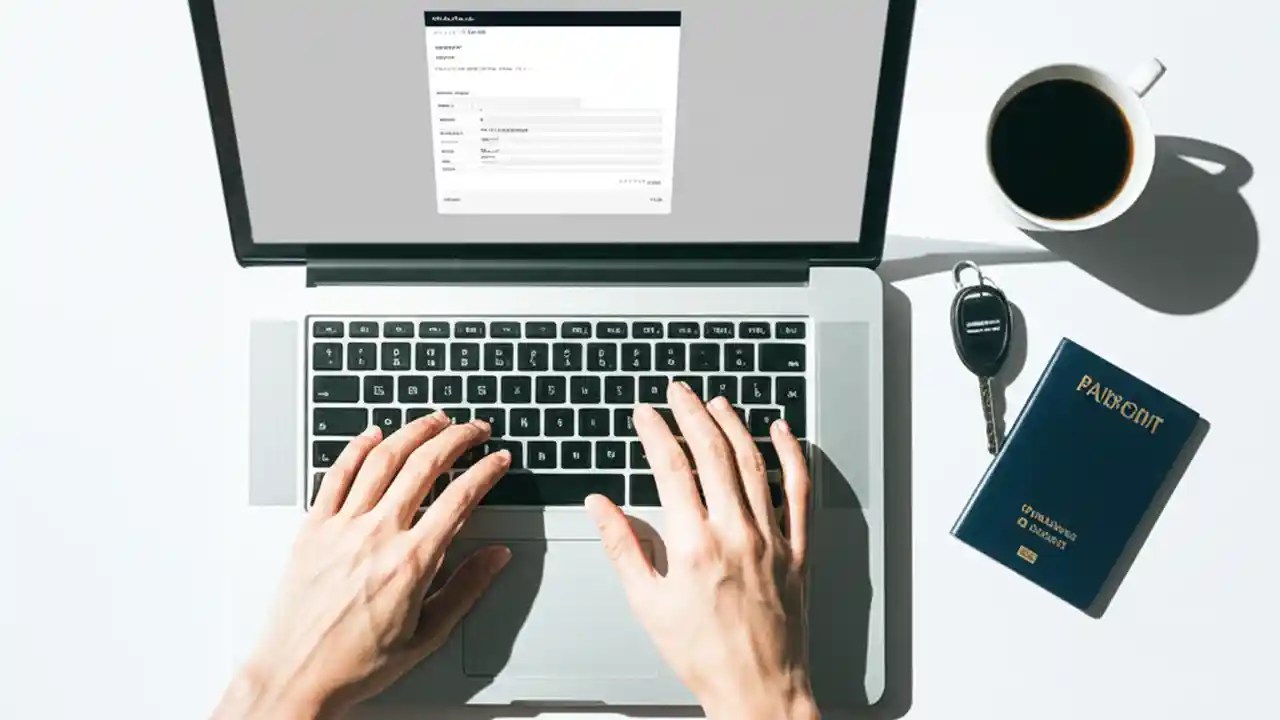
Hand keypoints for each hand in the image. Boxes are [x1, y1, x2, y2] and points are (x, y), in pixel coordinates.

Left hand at [213, 413, 511, 719]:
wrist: (295, 676)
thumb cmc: (356, 664)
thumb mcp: (427, 635)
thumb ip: (466, 589)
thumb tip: (497, 557)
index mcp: (411, 563)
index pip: (460, 499)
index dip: (486, 472)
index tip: (498, 460)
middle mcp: (376, 536)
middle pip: (424, 466)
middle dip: (457, 438)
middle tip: (475, 430)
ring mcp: (341, 528)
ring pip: (382, 460)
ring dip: (413, 432)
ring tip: (434, 421)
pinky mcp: (312, 529)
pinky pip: (336, 475)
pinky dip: (357, 448)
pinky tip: (372, 435)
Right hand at [586, 382, 816, 719]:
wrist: (758, 690)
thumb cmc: (702, 655)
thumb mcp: (646, 603)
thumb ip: (622, 546)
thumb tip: (599, 504)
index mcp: (693, 545)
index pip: (671, 467)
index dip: (656, 431)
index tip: (645, 413)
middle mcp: (735, 533)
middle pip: (712, 452)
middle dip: (692, 412)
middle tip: (678, 391)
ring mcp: (771, 538)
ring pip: (753, 462)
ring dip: (734, 424)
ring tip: (716, 402)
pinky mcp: (798, 550)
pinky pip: (798, 491)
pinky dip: (791, 456)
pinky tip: (780, 432)